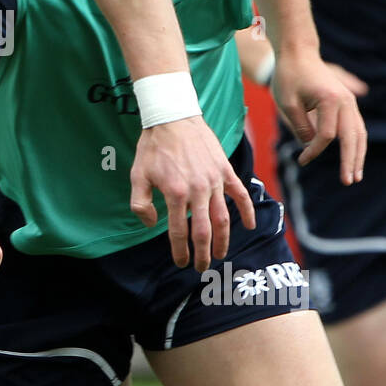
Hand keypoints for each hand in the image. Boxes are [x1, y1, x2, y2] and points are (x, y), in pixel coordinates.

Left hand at [130, 116, 255, 272]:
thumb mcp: (137, 175)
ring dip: (223, 239)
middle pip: (204, 230)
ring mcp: (215, 180)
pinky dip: (246, 211)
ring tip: (220, 254)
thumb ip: (141, 204)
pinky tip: (248, 226)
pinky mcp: (225, 170)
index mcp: (175, 193)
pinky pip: (240, 194)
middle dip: (203, 252)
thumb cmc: (153, 147)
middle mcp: (198, 190)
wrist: (173, 117)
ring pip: (223, 217)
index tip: (181, 262)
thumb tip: (152, 224)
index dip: (180, 250)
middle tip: (202, 268)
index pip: (179, 231)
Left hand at [272, 52, 366, 184]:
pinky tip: (354, 158)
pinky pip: (356, 127)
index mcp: (330, 100)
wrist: (298, 54)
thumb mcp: (288, 103)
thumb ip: (301, 127)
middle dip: (350, 161)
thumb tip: (312, 146)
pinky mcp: (348, 103)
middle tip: (348, 181)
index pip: (327, 135)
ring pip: (359, 133)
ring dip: (358, 155)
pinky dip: (356, 143)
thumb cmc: (288, 77)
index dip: (315, 151)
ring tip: (355, 175)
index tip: (302, 160)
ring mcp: (349, 102)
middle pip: (351, 137)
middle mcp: (345, 101)